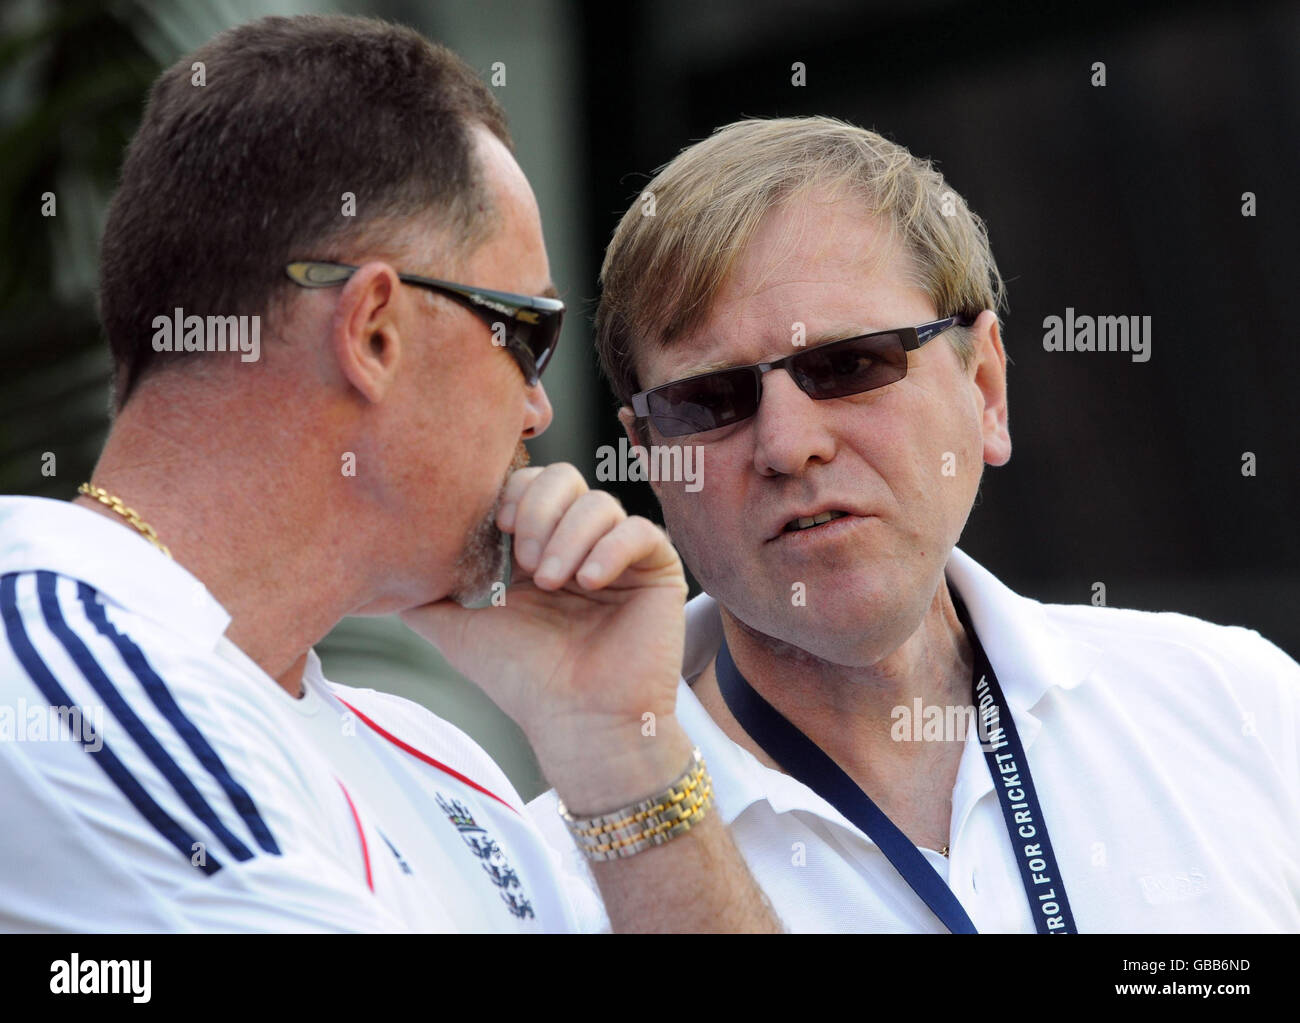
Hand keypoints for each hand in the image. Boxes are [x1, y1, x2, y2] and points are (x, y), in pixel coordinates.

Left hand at [400, 463, 689, 805]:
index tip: (500, 526)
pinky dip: (611, 548)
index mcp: (533, 548)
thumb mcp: (456, 628)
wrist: (577, 722)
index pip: (524, 486)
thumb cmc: (521, 680)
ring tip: (556, 582)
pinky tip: (589, 582)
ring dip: (571, 534)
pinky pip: (641, 530)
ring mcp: (617, 556)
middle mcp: (576, 543)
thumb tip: (382, 567)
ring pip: (600, 502)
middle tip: (528, 561)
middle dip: (540, 508)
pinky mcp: (656, 570)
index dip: (512, 493)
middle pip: (563, 477)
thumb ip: (422, 593)